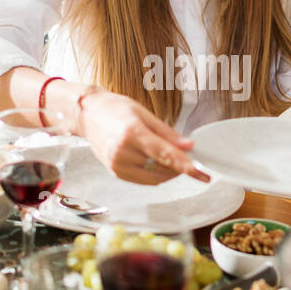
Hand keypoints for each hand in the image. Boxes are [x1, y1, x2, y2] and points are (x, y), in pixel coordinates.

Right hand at [77, 90, 208, 184]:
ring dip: (169, 173)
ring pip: (154, 178)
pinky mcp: (115, 172)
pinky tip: (159, 165)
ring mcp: (117, 164)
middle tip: (190, 160)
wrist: (87, 115)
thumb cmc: (115, 109)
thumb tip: (188, 146)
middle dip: (180, 168)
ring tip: (174, 161)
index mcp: (133, 133)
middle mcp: (123, 151)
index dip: (186, 166)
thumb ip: (167, 133)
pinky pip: (143, 180)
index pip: (166, 155)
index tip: (202, 174)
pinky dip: (155, 175)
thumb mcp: (144, 114)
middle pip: (162, 168)